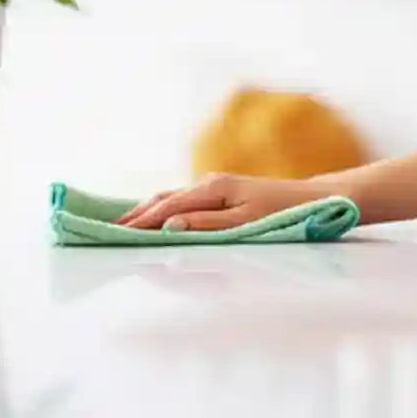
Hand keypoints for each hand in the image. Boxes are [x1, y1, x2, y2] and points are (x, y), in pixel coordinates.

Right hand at [114, 174, 344, 231]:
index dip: (139, 222)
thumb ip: (207, 225)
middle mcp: (209, 184)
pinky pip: (183, 201)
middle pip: (162, 199)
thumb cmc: (282, 213)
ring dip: (144, 211)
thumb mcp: (245, 223)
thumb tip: (170, 225)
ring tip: (120, 225)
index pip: (166, 207)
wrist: (312, 199)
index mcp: (213, 190)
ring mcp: (215, 187)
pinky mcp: (222, 193)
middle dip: (133, 214)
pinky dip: (162, 209)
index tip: (113, 233)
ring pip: (170, 198)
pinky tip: (153, 217)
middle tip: (104, 229)